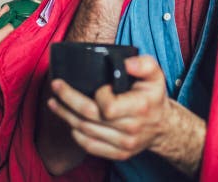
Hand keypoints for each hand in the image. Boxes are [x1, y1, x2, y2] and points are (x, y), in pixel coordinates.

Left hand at [47, 55, 170, 160]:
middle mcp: (131, 129)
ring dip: (65, 115)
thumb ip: (144, 64)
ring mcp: (124, 144)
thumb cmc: (154, 96)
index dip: (98, 94)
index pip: (107, 106)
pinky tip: (68, 121)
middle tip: (56, 86)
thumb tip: (126, 63)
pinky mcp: (118, 154)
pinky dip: (75, 134)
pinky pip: (90, 146)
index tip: (98, 86)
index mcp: (139, 108)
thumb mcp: (155, 74)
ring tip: (54, 102)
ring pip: (85, 131)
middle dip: (67, 100)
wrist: (163, 126)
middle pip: (89, 118)